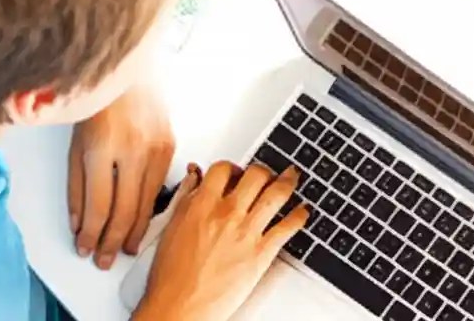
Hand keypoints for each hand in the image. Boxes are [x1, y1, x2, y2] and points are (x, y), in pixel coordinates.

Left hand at [69, 80, 175, 268]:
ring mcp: (156, 148)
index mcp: (102, 148)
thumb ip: (76, 187)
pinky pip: (159, 187)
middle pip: (125, 210)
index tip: (86, 248)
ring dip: (134, 231)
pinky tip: (142, 221)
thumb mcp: (74, 145)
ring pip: (147, 203)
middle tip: (106, 259)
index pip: (98, 206)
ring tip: (125, 248)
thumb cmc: (98, 102)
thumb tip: (79, 224)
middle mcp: (133, 149)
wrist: (127, 70)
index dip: (92, 234)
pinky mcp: (170, 145)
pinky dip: (149, 208)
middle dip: (113, 241)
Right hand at [134, 162, 309, 320]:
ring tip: (291, 178)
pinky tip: (302, 211)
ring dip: (287, 182)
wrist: (180, 307)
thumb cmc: (171, 277)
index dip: (233, 166)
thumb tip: (197, 181)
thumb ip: (187, 201)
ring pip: (277, 194)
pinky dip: (300, 215)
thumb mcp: (170, 229)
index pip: (224, 169)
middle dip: (263, 171)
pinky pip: (289, 227)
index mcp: (201, 207)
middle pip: (256, 175)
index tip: (238, 171)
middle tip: (266, 174)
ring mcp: (246, 232)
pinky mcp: (262, 253)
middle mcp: (227, 215)